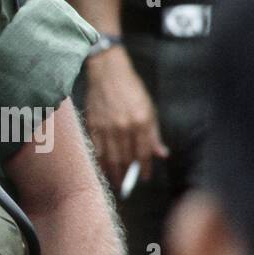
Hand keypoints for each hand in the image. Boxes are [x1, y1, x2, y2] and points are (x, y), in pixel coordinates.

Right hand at [84, 47, 168, 188]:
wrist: (107, 71)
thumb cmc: (131, 88)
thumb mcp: (149, 108)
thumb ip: (153, 133)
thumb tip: (161, 154)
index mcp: (141, 122)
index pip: (143, 153)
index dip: (144, 168)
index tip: (144, 177)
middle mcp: (124, 126)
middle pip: (125, 159)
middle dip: (127, 174)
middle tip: (127, 184)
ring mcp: (106, 126)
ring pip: (110, 157)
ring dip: (113, 172)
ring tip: (115, 180)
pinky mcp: (92, 124)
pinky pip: (96, 148)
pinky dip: (99, 160)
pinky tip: (102, 166)